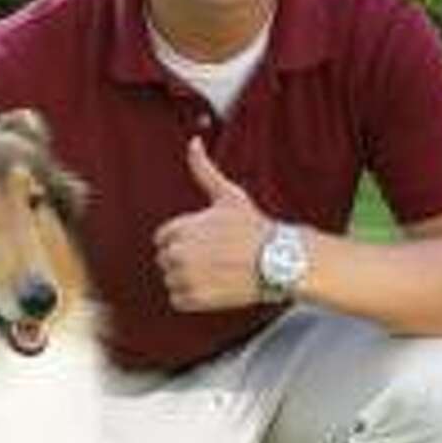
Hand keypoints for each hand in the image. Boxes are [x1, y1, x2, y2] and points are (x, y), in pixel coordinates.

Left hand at [153, 137, 269, 310]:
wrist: (278, 261)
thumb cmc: (254, 228)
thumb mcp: (227, 195)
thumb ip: (203, 169)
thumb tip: (193, 142)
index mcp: (180, 228)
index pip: (163, 239)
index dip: (184, 240)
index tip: (206, 243)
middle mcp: (178, 253)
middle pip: (165, 260)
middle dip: (185, 259)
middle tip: (214, 258)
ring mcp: (186, 277)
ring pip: (171, 280)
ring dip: (188, 279)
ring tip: (216, 272)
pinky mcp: (195, 299)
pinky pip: (178, 300)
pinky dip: (193, 298)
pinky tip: (214, 287)